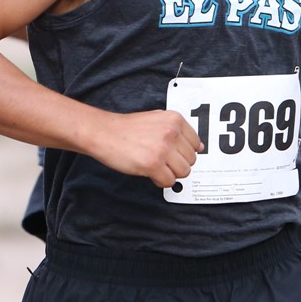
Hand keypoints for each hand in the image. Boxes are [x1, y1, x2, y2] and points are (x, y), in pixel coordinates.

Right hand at [88, 109, 203, 188]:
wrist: (101, 132)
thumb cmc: (125, 128)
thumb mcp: (155, 120)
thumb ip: (177, 131)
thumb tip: (199, 147)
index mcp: (174, 120)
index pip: (196, 144)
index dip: (182, 152)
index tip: (171, 152)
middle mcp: (171, 132)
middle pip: (191, 160)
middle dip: (176, 163)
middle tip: (159, 159)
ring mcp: (163, 148)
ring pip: (184, 172)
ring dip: (169, 173)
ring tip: (154, 165)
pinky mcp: (153, 164)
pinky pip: (169, 181)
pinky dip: (160, 181)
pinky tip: (149, 171)